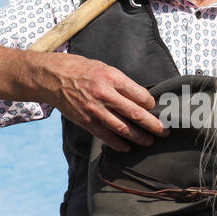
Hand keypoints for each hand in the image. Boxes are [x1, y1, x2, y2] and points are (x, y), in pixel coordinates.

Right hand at [34, 53, 164, 151]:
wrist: (52, 77)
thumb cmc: (80, 70)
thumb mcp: (103, 68)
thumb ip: (121, 83)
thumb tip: (139, 98)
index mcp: (112, 76)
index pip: (140, 94)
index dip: (151, 104)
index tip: (154, 108)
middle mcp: (104, 93)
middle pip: (135, 113)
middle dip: (153, 124)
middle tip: (164, 132)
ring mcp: (94, 109)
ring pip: (122, 127)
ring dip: (138, 137)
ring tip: (150, 142)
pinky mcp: (85, 120)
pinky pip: (105, 135)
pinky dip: (118, 143)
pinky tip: (127, 147)